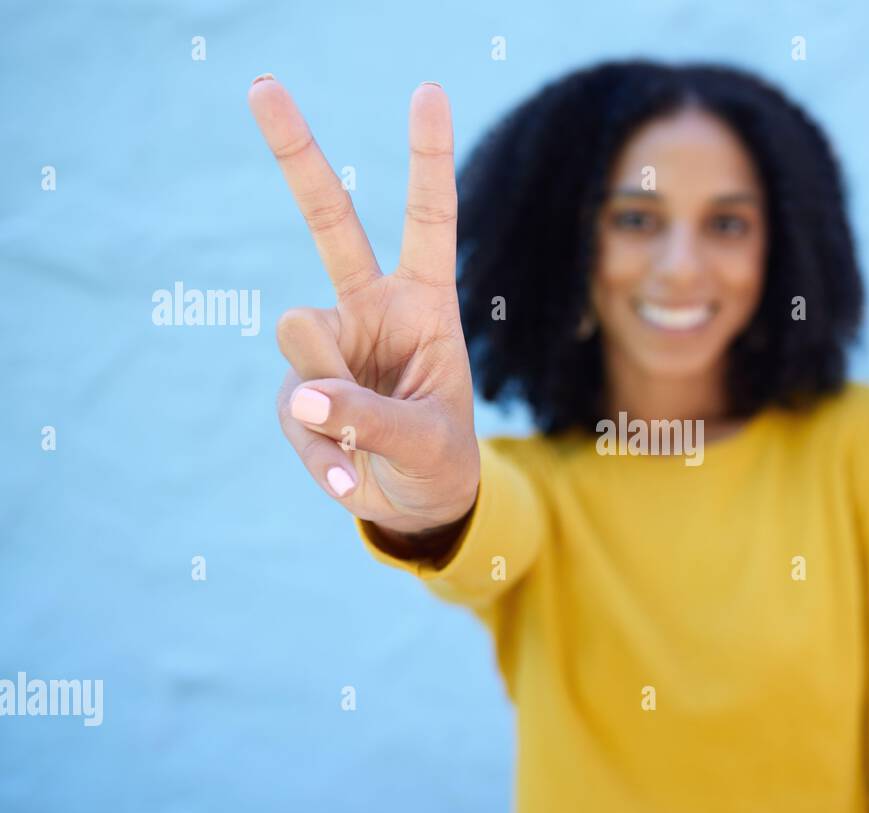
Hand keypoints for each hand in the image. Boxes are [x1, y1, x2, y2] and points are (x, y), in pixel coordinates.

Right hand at [248, 76, 478, 533]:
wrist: (414, 503)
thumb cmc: (438, 459)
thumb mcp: (426, 443)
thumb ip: (371, 418)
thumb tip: (302, 397)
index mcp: (424, 303)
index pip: (427, 222)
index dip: (427, 159)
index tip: (427, 91)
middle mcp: (372, 310)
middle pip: (329, 223)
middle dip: (296, 154)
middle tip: (263, 86)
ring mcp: (328, 346)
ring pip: (303, 338)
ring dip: (331, 400)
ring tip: (366, 447)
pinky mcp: (295, 389)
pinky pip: (295, 412)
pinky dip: (320, 455)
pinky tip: (348, 476)